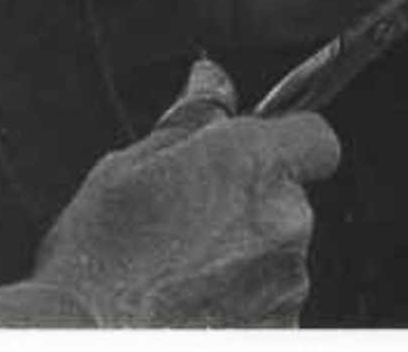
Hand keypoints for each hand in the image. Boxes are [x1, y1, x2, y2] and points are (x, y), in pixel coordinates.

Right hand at [30, 57, 339, 327]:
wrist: (91, 337)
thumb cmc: (101, 258)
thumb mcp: (128, 167)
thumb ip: (188, 119)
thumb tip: (212, 81)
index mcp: (251, 164)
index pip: (315, 138)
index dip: (289, 144)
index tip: (254, 158)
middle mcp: (284, 220)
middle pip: (289, 199)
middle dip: (249, 205)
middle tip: (188, 220)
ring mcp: (287, 283)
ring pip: (278, 254)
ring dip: (244, 255)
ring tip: (181, 269)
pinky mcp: (280, 329)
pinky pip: (271, 303)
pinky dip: (242, 301)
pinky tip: (192, 302)